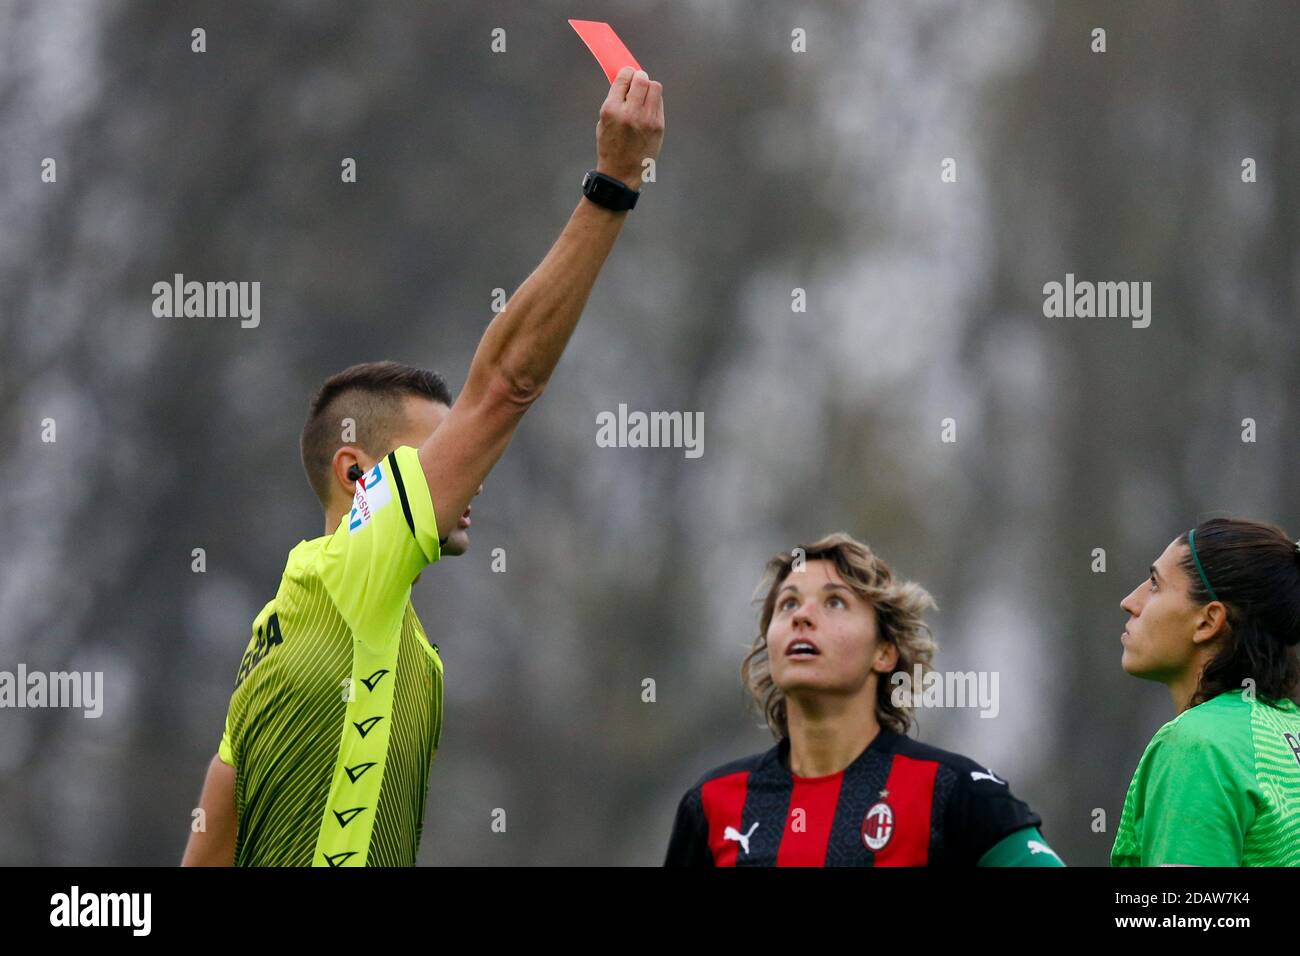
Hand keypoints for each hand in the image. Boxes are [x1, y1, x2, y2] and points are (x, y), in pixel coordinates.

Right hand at [595, 67, 664, 190]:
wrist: (621, 174)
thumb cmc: (611, 146)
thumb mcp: (604, 121)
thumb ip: (615, 100)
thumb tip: (627, 79)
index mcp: (611, 109)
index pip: (624, 77)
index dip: (627, 73)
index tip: (628, 75)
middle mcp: (629, 112)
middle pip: (641, 78)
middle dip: (639, 77)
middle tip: (637, 83)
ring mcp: (646, 119)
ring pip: (654, 86)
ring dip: (649, 87)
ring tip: (643, 96)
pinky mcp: (658, 126)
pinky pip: (659, 102)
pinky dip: (654, 101)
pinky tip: (647, 109)